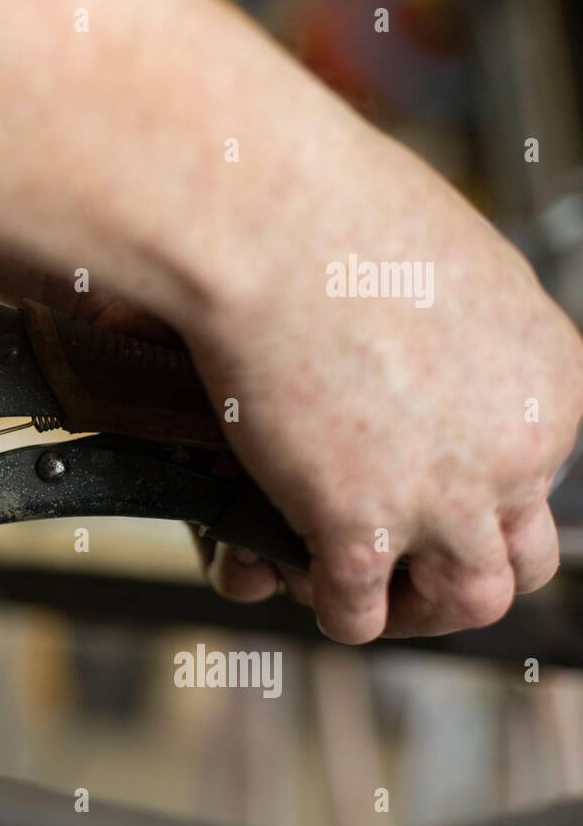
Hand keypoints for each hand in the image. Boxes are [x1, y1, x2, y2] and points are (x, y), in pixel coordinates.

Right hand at [179, 131, 582, 641]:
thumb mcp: (449, 268)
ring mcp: (445, 495)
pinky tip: (294, 578)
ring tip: (365, 594)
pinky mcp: (360, 523)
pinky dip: (330, 608)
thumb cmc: (338, 215)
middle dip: (465, 571)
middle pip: (525, 557)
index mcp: (553, 384)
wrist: (272, 222)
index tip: (428, 494)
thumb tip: (420, 361)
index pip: (542, 475)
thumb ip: (462, 337)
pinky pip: (357, 609)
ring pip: (469, 602)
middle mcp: (517, 449)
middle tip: (412, 569)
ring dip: (414, 610)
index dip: (482, 496)